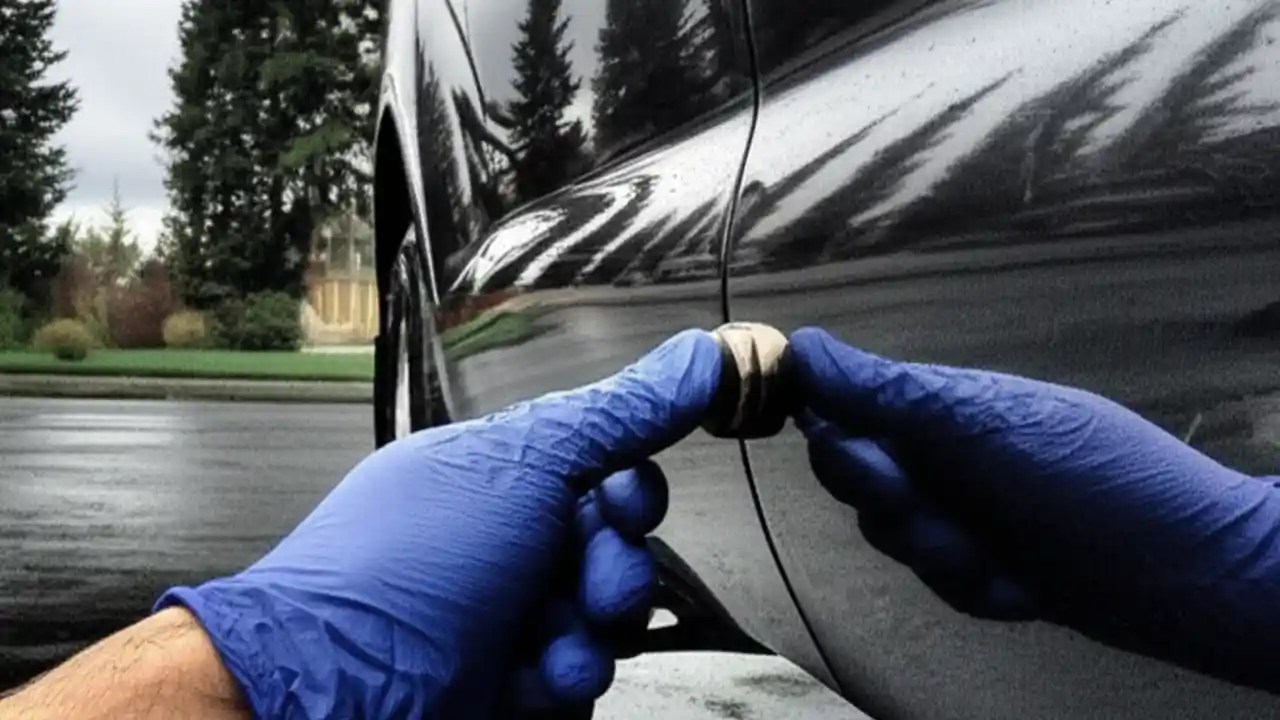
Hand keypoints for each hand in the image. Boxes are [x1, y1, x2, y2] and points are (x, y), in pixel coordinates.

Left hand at [158, 330, 722, 717]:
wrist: (338, 688)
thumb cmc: (401, 566)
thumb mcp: (525, 463)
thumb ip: (621, 413)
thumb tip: (699, 356)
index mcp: (495, 475)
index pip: (599, 467)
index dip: (630, 486)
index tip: (626, 501)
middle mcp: (500, 542)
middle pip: (613, 547)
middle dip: (616, 568)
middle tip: (591, 583)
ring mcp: (502, 616)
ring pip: (604, 618)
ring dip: (592, 631)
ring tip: (553, 644)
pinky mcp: (510, 683)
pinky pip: (579, 674)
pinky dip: (565, 678)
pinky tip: (534, 678)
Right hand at [789, 327, 1279, 689]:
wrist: (1183, 571)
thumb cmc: (1090, 482)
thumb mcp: (977, 422)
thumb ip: (882, 389)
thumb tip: (801, 347)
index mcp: (938, 401)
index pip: (841, 411)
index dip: (844, 448)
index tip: (886, 472)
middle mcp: (943, 447)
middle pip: (857, 481)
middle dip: (900, 513)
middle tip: (952, 524)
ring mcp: (963, 504)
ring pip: (893, 537)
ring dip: (941, 556)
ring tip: (1000, 559)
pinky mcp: (984, 559)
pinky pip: (936, 582)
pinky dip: (974, 589)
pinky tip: (1021, 584)